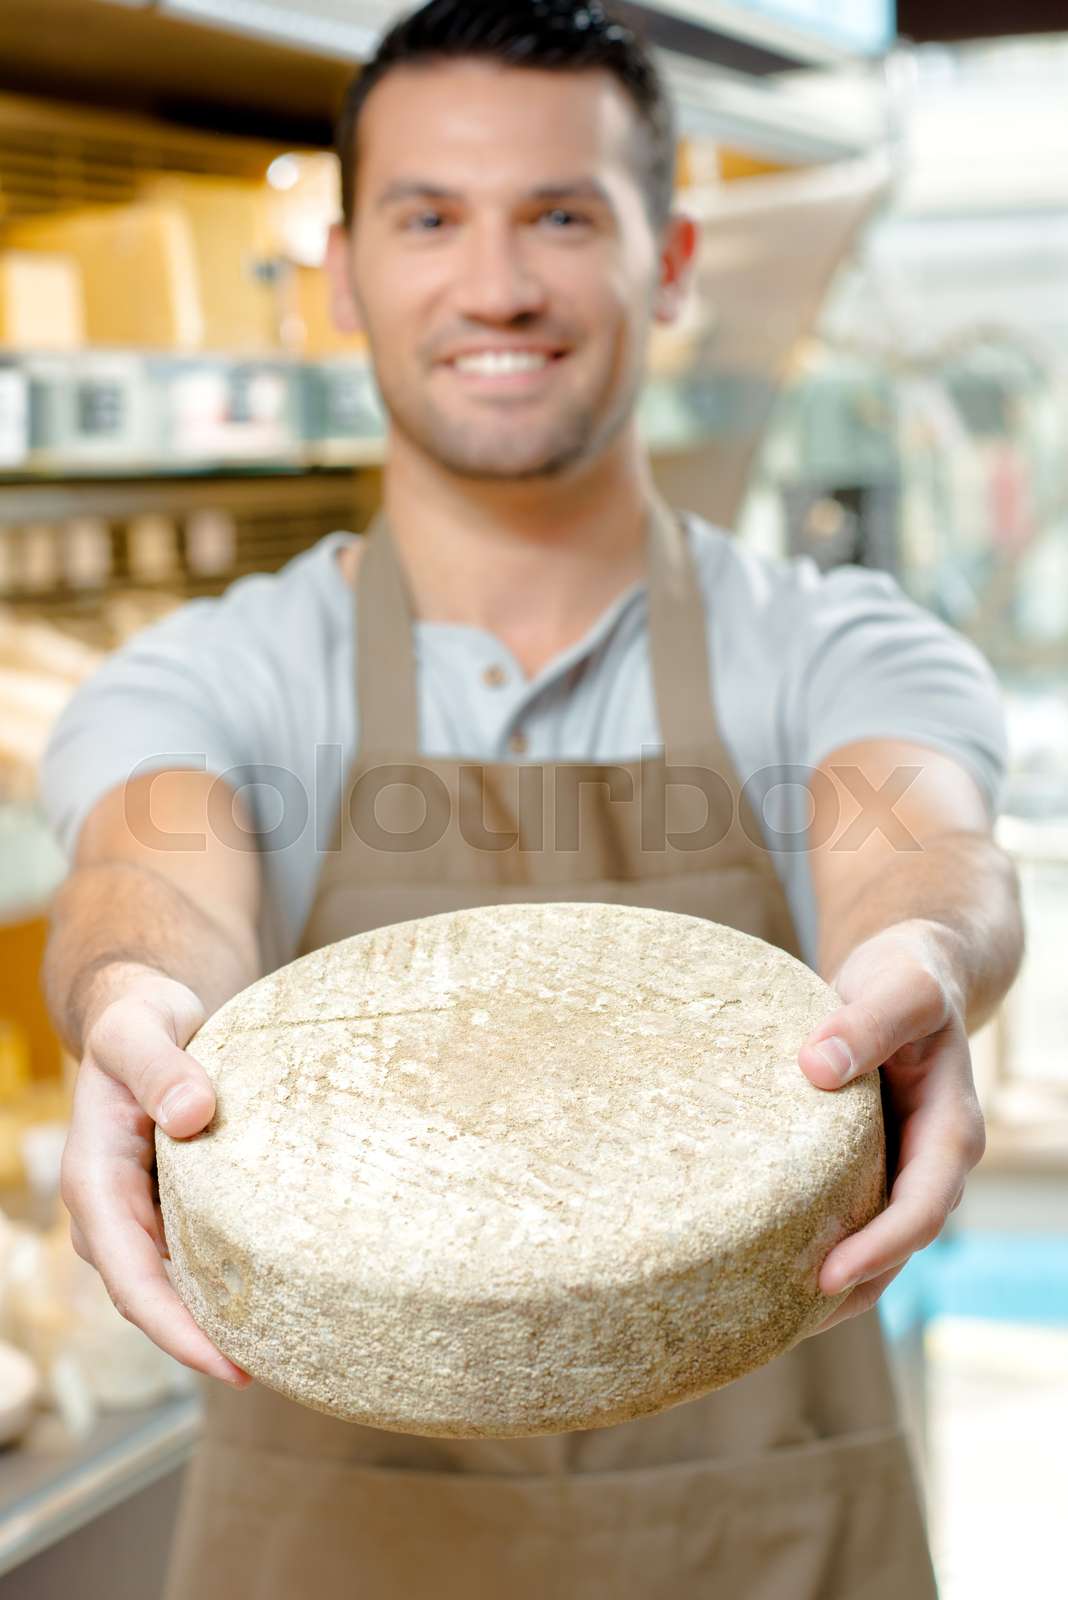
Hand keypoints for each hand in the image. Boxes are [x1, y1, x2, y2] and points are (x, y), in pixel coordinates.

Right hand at [59, 964, 251, 1386]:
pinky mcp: (166, 1202)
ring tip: (287, 1349)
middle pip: (152, 1297)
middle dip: (203, 1343)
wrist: (141, 1011)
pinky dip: (226, 1280)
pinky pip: (193, 1255)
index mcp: (94, 1181)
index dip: (176, 1329)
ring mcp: (137, 1210)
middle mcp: (110, 1209)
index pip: (132, 1277)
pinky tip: (277, 1293)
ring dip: (215, 1318)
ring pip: (172, 1283)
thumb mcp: (142, 1030)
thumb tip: (192, 1116)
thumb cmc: (140, 1018)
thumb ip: (161, 1068)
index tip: (229, 1364)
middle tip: (279, 1370)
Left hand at [795, 919, 985, 1334]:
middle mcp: (930, 1160)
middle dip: (852, 1287)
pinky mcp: (869, 1161)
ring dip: (836, 1284)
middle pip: (899, 1244)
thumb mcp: (898, 987)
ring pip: (876, 1243)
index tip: (828, 1275)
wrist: (909, 971)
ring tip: (767, 1318)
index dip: (880, 1247)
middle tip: (782, 1319)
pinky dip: (817, 1243)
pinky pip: (850, 1214)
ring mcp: (901, 1165)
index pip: (922, 1208)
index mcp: (950, 1129)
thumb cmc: (907, 975)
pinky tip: (766, 1267)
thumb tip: (815, 1069)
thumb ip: (865, 1023)